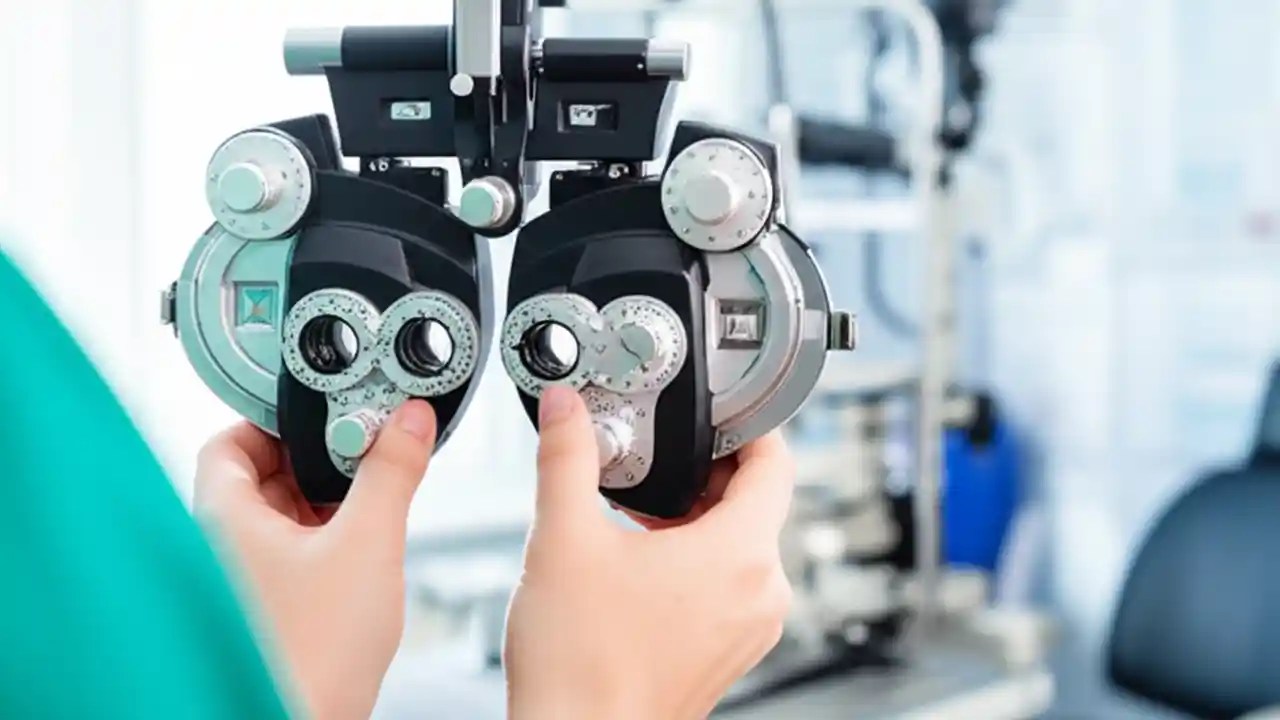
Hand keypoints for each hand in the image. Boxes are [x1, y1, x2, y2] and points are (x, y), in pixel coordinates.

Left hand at [194, 401, 436, 719]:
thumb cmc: (310, 655)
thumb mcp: (368, 544)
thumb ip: (392, 472)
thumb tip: (410, 420)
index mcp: (223, 518)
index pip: (231, 439)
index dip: (280, 420)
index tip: (328, 417)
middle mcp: (219, 547)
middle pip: (262, 474)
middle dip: (319, 462)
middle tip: (365, 455)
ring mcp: (240, 580)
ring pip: (279, 516)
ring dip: (326, 502)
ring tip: (371, 503)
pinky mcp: (265, 608)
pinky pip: (290, 553)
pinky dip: (325, 540)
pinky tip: (362, 551)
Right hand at [504, 387, 794, 719]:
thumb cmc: (578, 664)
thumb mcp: (562, 538)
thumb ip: (567, 457)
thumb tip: (566, 408)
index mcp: (741, 554)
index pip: (776, 462)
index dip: (746, 426)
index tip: (713, 412)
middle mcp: (762, 593)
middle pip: (756, 502)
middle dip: (704, 475)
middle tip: (652, 465)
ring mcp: (751, 630)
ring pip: (741, 545)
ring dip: (697, 519)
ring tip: (637, 518)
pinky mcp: (730, 653)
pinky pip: (730, 585)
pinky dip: (698, 561)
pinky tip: (641, 564)